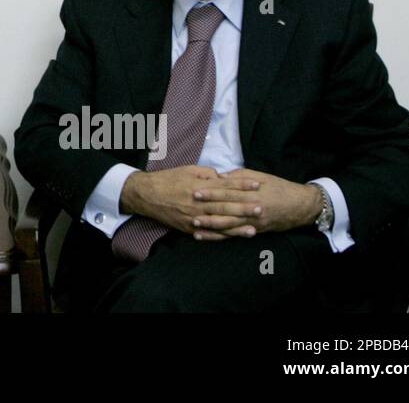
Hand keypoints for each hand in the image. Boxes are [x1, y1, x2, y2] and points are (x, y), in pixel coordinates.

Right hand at [122, 165, 262, 237]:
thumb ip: (207, 173)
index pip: (225, 186)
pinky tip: (233, 238)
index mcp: (200, 187)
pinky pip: (208, 234)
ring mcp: (194, 218)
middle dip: (245, 207)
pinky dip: (221, 236)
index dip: (242, 185)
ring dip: (238, 226)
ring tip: (254, 228)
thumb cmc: (168, 179)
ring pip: (219, 223)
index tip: (257, 184)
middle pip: (226, 206)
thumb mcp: (187, 170)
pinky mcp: (189, 228)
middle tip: (262, 208)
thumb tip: (222, 177)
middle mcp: (199, 203)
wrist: (146, 195)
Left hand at [190, 168, 321, 239]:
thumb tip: (220, 176)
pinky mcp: (255, 231)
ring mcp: (253, 222)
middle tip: (189, 209)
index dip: (211, 193)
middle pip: (226, 210)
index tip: (196, 191)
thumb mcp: (260, 176)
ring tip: (195, 225)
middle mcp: (251, 209)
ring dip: (211, 226)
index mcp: (251, 193)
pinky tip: (207, 237)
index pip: (228, 192)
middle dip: (207, 210)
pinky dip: (221, 236)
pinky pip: (235, 235)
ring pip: (229, 225)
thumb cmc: (279, 187)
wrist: (300, 206)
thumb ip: (239, 176)